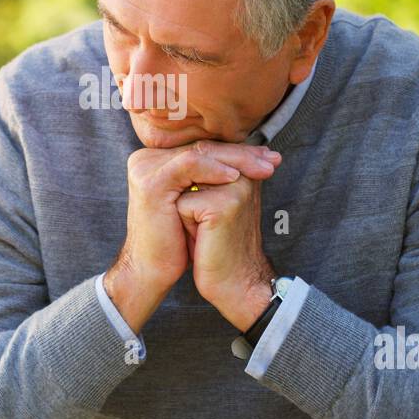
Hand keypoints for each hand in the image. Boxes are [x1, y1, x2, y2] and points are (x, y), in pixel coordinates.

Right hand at [104, 140, 279, 334]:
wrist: (152, 270)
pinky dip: (214, 169)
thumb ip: (213, 178)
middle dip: (242, 153)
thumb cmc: (178, 241)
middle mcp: (148, 158)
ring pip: (199, 152)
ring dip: (235, 159)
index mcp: (157, 159)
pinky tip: (234, 177)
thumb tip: (255, 157)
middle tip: (272, 159)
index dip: (238, 150)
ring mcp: (146, 168)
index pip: (204, 147)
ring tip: (262, 168)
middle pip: (203, 147)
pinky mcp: (151, 182)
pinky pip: (188, 166)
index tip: (269, 157)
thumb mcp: (198, 202)